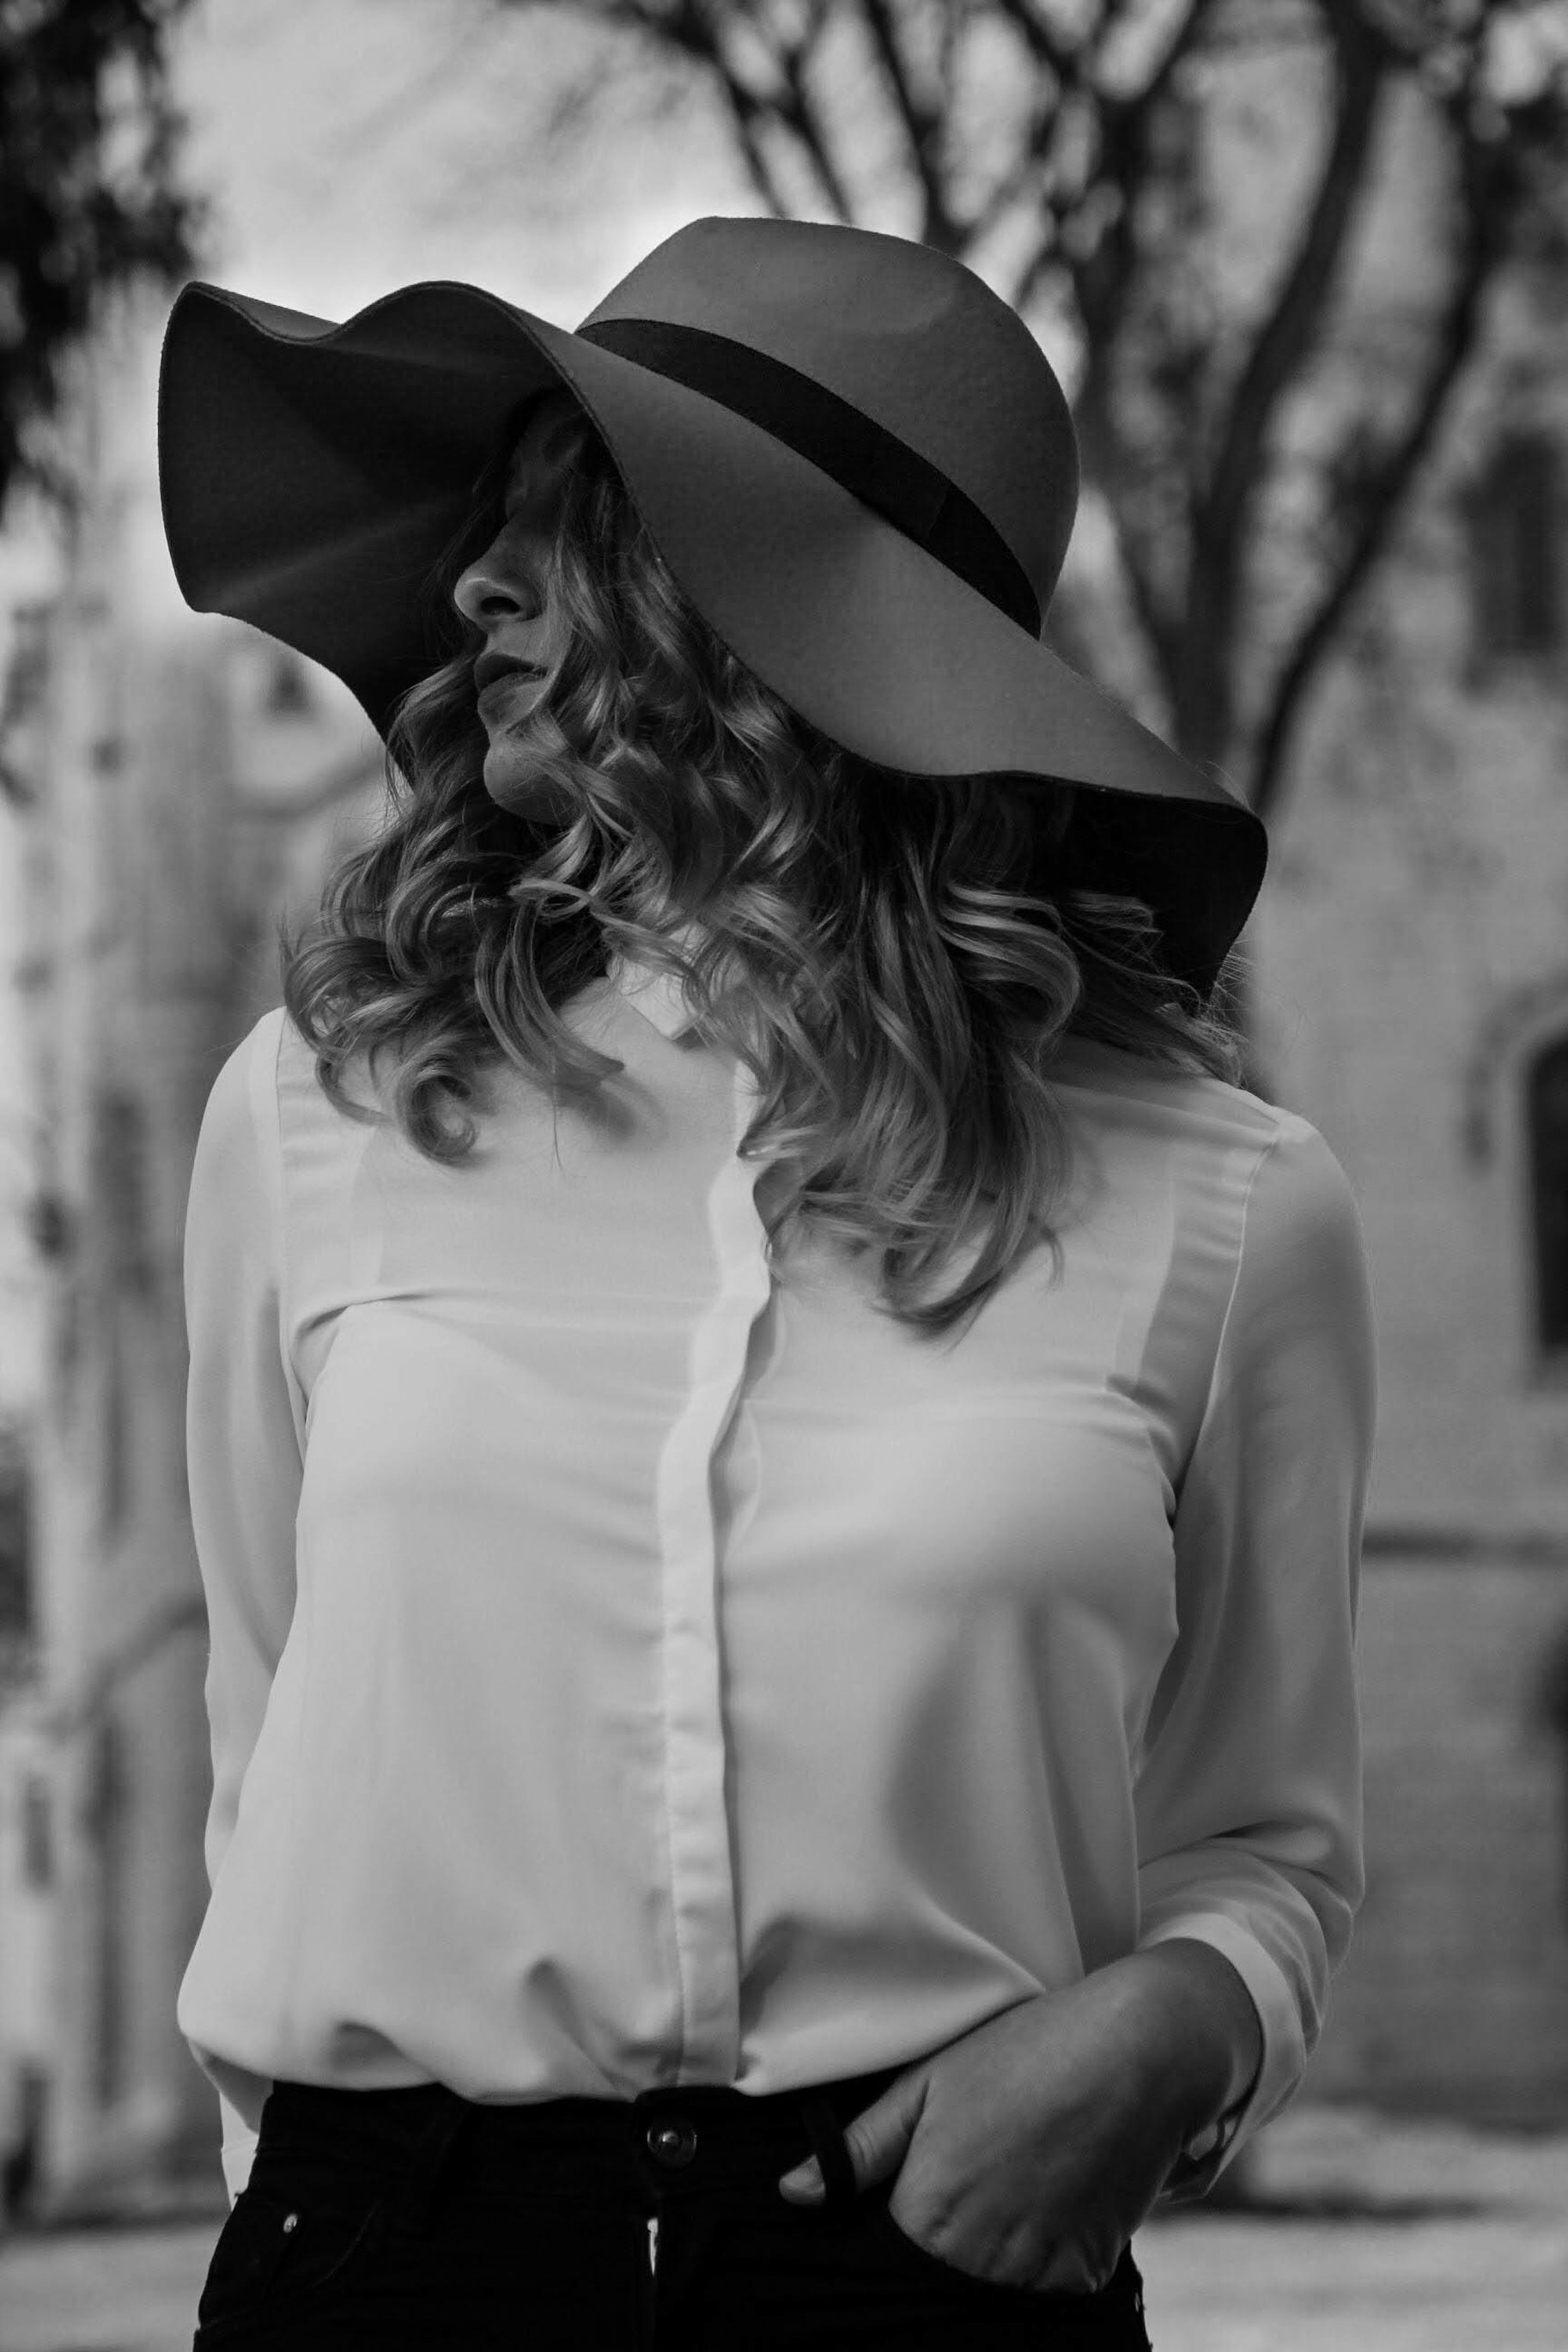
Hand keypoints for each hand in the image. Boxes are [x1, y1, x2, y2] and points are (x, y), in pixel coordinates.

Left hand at [778, 1956, 1230, 2295]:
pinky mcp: (1087, 2273)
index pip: (885, 2269)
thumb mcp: (930, 2082)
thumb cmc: (1027, 2053)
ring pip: (991, 2296)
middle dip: (938, 2255)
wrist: (1141, 2051)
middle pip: (939, 2285)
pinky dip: (1036, 2268)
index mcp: (928, 2214)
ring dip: (985, 2264)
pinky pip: (1045, 2295)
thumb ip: (858, 2148)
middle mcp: (979, 2258)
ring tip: (1000, 2195)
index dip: (888, 2243)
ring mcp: (1037, 2272)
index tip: (899, 2213)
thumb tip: (792, 2195)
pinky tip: (1039, 2209)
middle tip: (961, 2195)